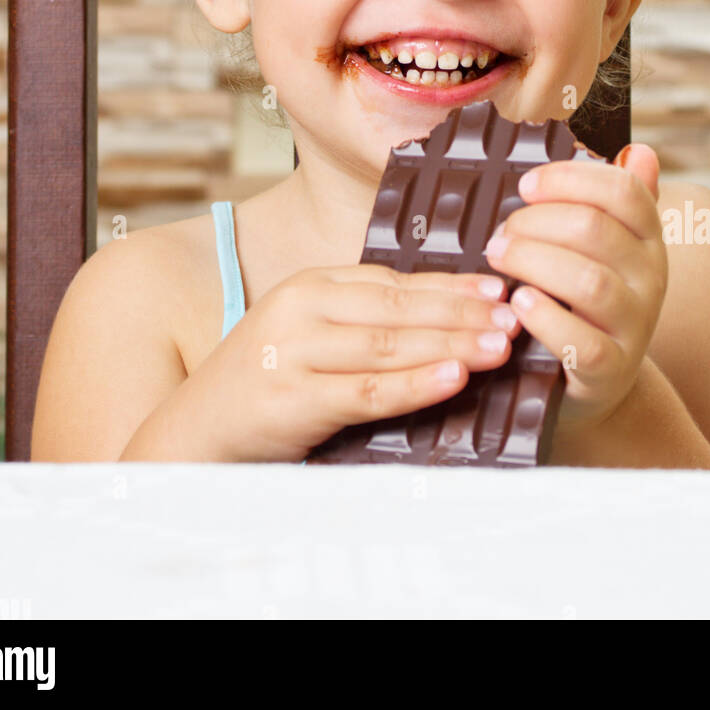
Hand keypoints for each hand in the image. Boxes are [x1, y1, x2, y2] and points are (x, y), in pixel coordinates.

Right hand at [207, 264, 523, 462]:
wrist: (194, 430)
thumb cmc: (264, 382)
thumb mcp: (307, 334)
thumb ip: (360, 320)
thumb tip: (441, 317)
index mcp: (310, 285)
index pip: (394, 279)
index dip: (450, 283)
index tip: (499, 287)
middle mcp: (301, 308)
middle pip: (398, 306)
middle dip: (462, 310)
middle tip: (515, 314)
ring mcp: (294, 352)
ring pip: (389, 345)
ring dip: (451, 342)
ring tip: (500, 344)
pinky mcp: (292, 399)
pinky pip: (366, 391)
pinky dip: (414, 383)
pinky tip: (453, 378)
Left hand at [484, 144, 666, 428]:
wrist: (599, 377)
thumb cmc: (586, 297)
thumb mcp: (608, 247)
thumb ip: (617, 200)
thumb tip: (638, 150)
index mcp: (649, 237)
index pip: (624, 191)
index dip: (570, 179)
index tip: (525, 186)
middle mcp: (652, 277)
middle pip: (595, 230)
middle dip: (536, 223)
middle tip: (499, 234)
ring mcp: (635, 325)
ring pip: (588, 282)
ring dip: (532, 262)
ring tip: (497, 257)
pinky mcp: (612, 369)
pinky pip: (584, 344)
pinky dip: (546, 320)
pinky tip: (518, 303)